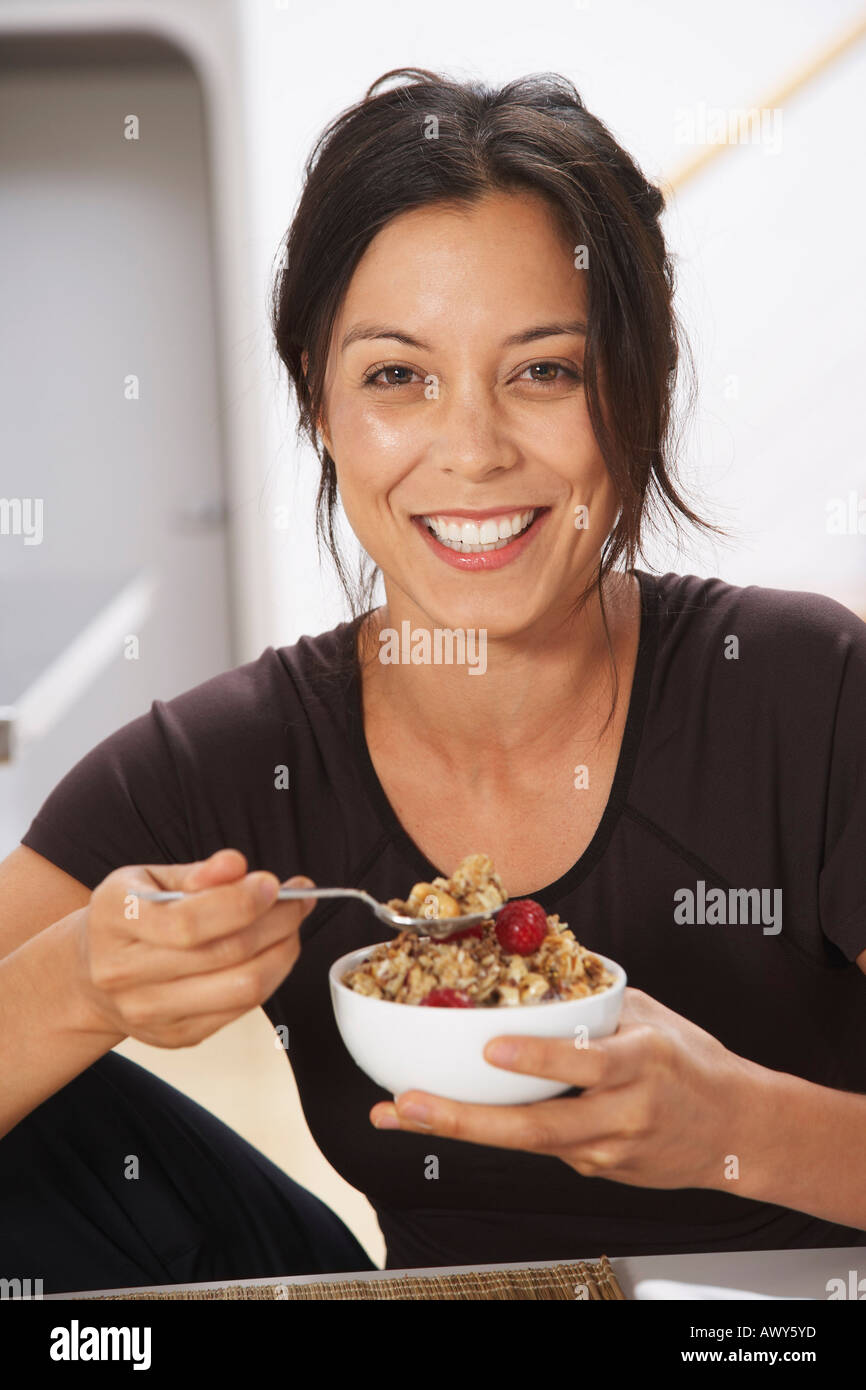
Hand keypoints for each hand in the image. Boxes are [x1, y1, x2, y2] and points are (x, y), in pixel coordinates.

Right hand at [74, 848, 315, 1047]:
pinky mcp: (176, 1037)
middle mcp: (123, 972)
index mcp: (114, 919)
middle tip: (300, 900)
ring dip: (283, 952)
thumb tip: (237, 866)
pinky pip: (242, 1009)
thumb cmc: (130, 914)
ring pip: (242, 988)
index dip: (241, 903)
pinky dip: (271, 976)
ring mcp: (148, 1012)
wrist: (91, 973)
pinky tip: (275, 951)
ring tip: (293, 925)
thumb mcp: (150, 878)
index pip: (188, 921)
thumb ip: (197, 872)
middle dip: (277, 923)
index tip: (273, 884)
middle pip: (224, 955)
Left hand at [370, 987, 760, 1191]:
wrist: (738, 1133)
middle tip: (407, 1104)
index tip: (492, 1047)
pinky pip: (543, 1148)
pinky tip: (457, 1113)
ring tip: (403, 1113)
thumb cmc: (692, 1064)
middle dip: (463, 1119)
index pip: (587, 1063)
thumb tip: (533, 959)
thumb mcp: (649, 1017)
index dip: (540, 1060)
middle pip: (538, 1126)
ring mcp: (608, 1151)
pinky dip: (499, 1129)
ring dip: (461, 1128)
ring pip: (527, 1144)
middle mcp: (623, 1114)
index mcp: (641, 1063)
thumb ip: (592, 1000)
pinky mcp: (599, 1171)